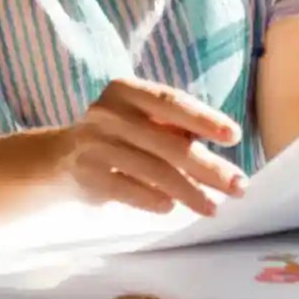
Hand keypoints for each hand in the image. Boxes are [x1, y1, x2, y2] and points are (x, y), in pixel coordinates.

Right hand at [60, 78, 248, 216]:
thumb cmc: (119, 135)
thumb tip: (223, 153)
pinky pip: (128, 190)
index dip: (205, 119)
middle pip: (169, 143)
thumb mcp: (142, 120)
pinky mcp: (87, 176)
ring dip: (189, 192)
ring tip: (213, 207)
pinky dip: (154, 200)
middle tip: (238, 186)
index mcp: (126, 91)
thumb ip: (176, 129)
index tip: (234, 136)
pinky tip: (173, 208)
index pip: (172, 102)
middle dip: (209, 167)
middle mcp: (108, 113)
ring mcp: (95, 144)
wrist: (60, 158)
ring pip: (153, 171)